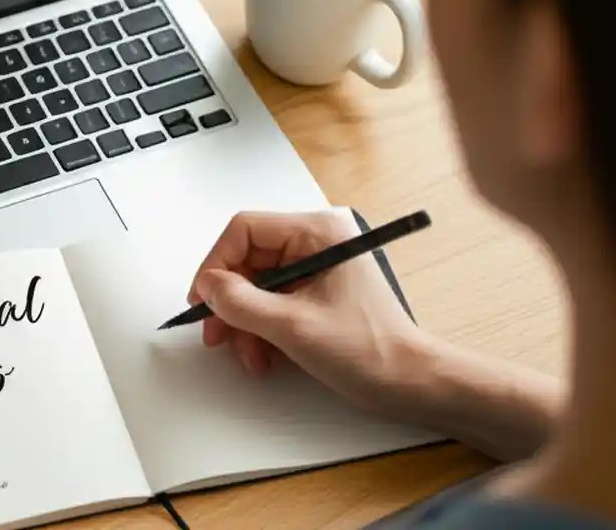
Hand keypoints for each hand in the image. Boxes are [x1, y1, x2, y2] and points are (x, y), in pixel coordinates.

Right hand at [189, 209, 436, 415]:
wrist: (412, 384)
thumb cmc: (369, 350)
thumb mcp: (293, 326)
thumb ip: (242, 302)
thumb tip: (207, 286)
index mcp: (317, 232)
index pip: (245, 230)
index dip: (216, 264)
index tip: (203, 299)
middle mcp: (315, 242)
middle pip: (247, 260)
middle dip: (230, 302)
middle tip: (217, 335)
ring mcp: (316, 268)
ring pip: (255, 285)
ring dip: (244, 323)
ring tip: (250, 356)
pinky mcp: (316, 293)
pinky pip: (272, 302)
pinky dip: (261, 329)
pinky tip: (265, 356)